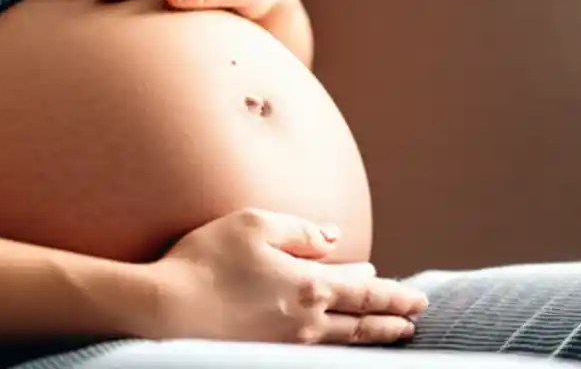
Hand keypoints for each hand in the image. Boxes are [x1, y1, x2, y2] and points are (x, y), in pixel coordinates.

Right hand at [134, 208, 427, 344]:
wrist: (164, 310)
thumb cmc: (206, 260)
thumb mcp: (255, 225)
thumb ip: (300, 231)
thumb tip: (334, 238)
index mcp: (308, 284)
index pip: (365, 290)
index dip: (393, 293)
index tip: (416, 296)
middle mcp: (306, 320)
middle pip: (361, 321)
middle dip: (392, 318)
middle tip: (415, 317)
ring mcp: (286, 343)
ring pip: (343, 341)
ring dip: (372, 336)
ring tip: (393, 334)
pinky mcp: (265, 354)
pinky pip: (316, 352)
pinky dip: (341, 347)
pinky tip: (340, 343)